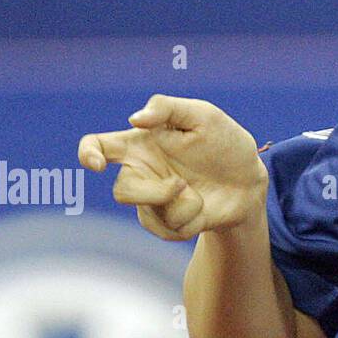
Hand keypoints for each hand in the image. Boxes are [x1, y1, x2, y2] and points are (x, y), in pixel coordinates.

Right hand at [78, 94, 266, 240]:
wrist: (250, 179)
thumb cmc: (224, 142)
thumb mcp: (204, 115)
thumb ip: (169, 108)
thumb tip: (135, 118)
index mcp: (141, 144)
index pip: (98, 146)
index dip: (88, 153)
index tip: (97, 164)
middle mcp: (141, 172)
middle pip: (123, 191)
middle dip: (153, 193)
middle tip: (181, 184)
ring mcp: (152, 201)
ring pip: (149, 213)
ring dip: (183, 205)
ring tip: (199, 192)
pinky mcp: (167, 224)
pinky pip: (170, 229)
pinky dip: (193, 218)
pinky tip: (204, 207)